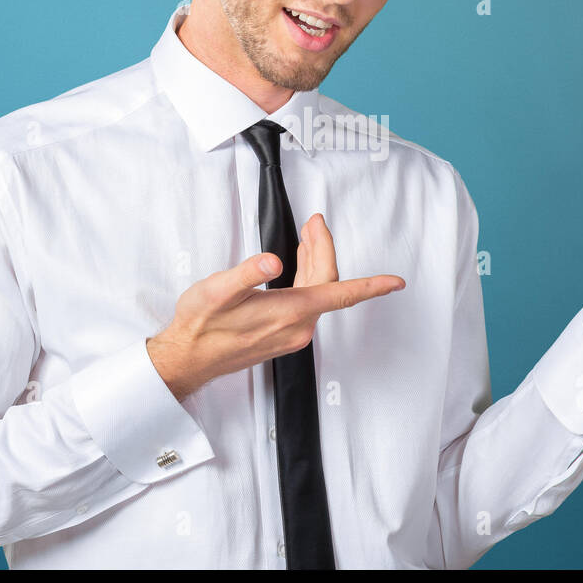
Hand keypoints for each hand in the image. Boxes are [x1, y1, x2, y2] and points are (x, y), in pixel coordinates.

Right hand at [146, 213, 404, 399]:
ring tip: (307, 236)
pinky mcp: (283, 336)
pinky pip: (307, 304)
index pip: (340, 293)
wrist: (187, 359)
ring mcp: (291, 334)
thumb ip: (245, 273)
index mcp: (288, 313)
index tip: (395, 282)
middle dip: (324, 249)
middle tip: (314, 222)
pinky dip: (307, 279)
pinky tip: (297, 265)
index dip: (371, 285)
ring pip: (318, 293)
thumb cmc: (199, 326)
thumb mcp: (216, 291)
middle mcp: (297, 327)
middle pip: (327, 284)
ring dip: (315, 263)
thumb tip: (271, 260)